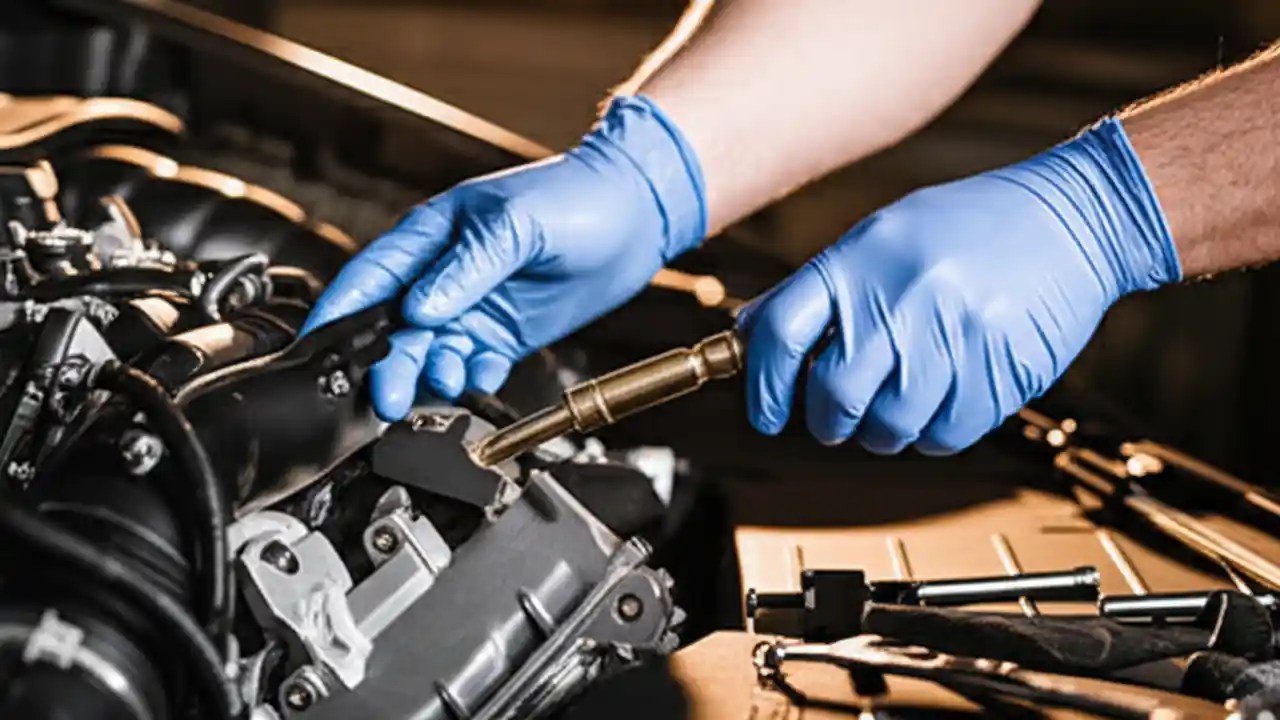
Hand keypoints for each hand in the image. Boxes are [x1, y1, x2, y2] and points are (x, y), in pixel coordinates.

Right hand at [303, 96, 705, 420]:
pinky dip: (475, 377)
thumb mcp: (516, 223)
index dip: (339, 315)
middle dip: (388, 365)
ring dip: (433, 374)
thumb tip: (422, 308)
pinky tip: (485, 373)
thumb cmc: (575, 196)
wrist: (636, 215)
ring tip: (449, 377)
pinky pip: (476, 366)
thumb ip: (467, 267)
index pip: (369, 279)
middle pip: (395, 331)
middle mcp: (444, 277)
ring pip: (432, 354)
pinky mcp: (504, 333)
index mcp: (431, 238)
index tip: (318, 350)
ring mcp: (474, 307)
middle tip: (388, 398)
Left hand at [740, 119, 1180, 453]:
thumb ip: (819, 287)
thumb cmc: (968, 227)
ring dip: (883, 431)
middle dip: (827, 421)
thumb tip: (752, 334)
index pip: (781, 333)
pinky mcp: (1000, 371)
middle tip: (836, 417)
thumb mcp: (881, 237)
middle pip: (833, 395)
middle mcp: (902, 297)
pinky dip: (933, 434)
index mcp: (860, 259)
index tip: (765, 413)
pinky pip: (944, 436)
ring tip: (898, 402)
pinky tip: (941, 402)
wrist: (1076, 219)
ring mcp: (954, 336)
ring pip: (890, 426)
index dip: (763, 385)